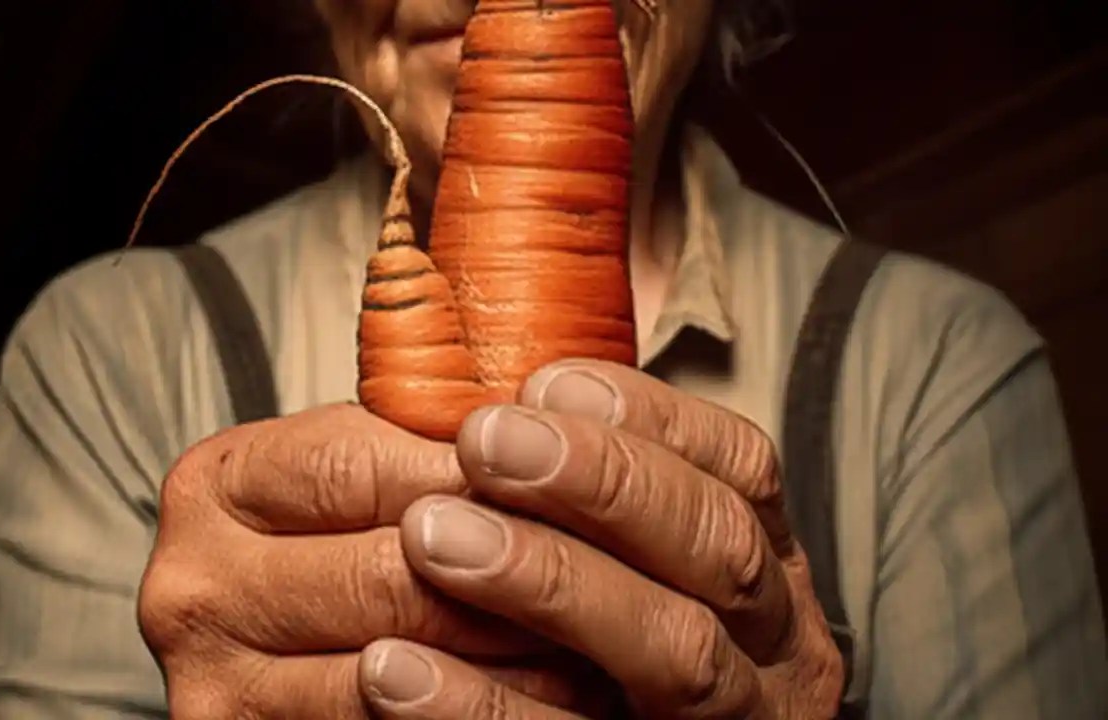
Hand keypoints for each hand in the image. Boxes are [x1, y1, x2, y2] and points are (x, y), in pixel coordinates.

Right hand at [137, 403, 621, 717]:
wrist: (274, 646)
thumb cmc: (339, 540)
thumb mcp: (357, 470)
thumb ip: (423, 439)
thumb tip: (554, 406)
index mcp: (216, 485)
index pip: (359, 466)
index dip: (476, 472)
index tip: (569, 472)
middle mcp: (193, 585)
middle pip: (385, 575)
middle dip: (514, 570)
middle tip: (616, 562)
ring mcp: (214, 683)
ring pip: (397, 671)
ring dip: (516, 655)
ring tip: (602, 632)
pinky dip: (481, 714)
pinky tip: (550, 692)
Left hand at [358, 361, 844, 718]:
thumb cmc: (612, 658)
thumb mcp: (638, 571)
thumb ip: (593, 504)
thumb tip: (490, 407)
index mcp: (764, 564)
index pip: (736, 465)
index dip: (646, 416)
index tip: (543, 382)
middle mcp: (775, 645)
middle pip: (716, 544)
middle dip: (600, 481)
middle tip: (482, 443)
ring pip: (674, 649)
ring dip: (550, 581)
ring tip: (432, 535)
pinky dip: (480, 705)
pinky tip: (394, 667)